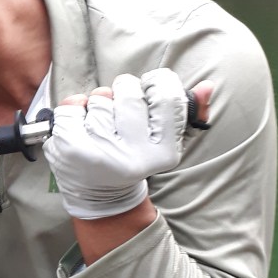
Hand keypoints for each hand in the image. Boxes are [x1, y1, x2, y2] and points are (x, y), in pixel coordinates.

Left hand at [42, 69, 200, 220]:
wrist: (100, 195)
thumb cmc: (135, 157)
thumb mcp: (167, 142)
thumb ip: (190, 112)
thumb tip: (206, 86)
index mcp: (163, 153)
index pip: (167, 97)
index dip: (157, 82)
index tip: (151, 87)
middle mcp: (132, 155)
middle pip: (129, 91)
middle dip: (124, 90)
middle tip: (121, 107)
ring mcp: (100, 152)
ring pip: (100, 96)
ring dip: (99, 102)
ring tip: (101, 123)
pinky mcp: (71, 148)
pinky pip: (72, 104)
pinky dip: (74, 108)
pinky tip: (80, 124)